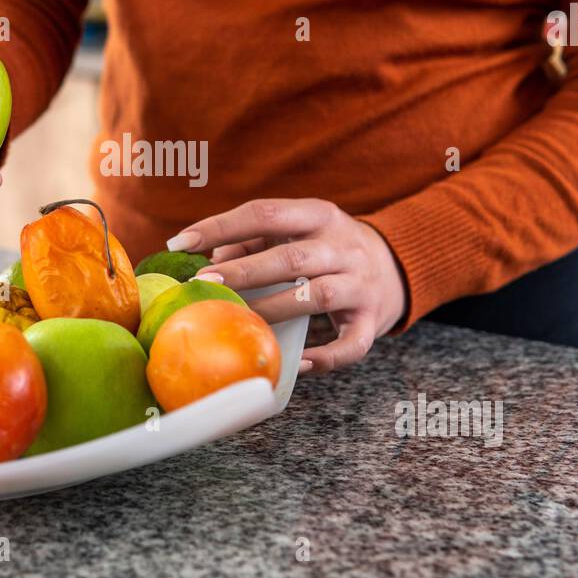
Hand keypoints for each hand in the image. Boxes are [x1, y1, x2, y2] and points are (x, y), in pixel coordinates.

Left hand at [168, 199, 406, 374]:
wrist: (396, 266)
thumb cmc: (326, 248)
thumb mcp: (297, 231)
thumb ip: (253, 241)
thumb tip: (210, 260)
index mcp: (319, 215)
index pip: (265, 213)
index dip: (220, 226)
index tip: (180, 242)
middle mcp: (343, 246)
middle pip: (291, 257)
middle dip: (244, 271)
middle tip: (204, 283)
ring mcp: (361, 284)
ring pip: (318, 297)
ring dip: (274, 308)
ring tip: (238, 319)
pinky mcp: (373, 320)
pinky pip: (352, 344)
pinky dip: (326, 358)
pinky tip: (298, 363)